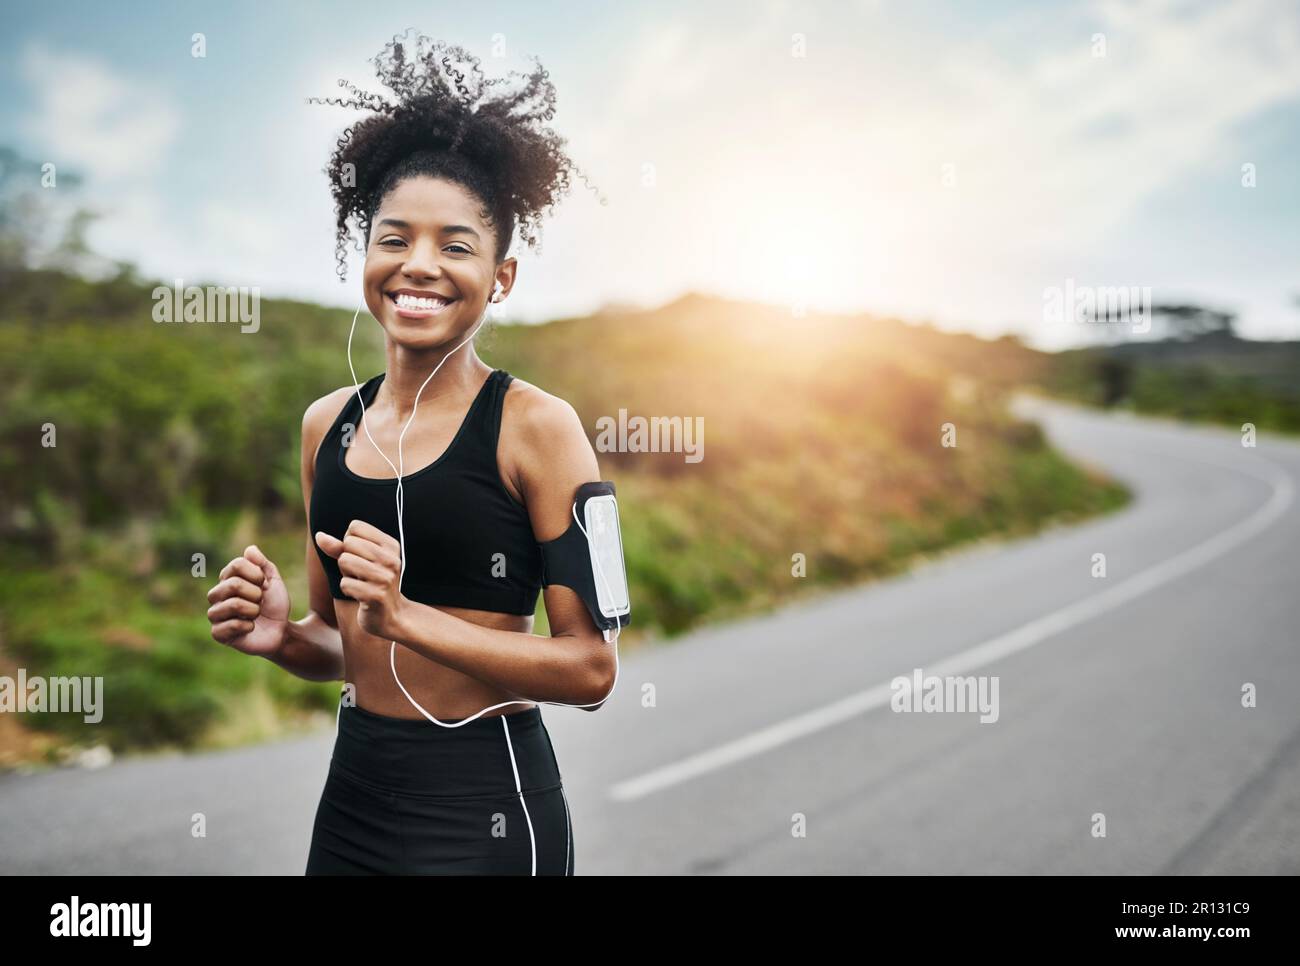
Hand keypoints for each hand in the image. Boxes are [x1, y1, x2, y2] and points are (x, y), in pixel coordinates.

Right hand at [207, 545, 290, 656]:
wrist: (280, 630)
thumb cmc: (274, 605)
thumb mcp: (273, 581)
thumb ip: (262, 564)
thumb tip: (250, 549)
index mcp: (228, 579)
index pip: (237, 564)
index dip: (257, 575)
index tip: (264, 585)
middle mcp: (217, 595)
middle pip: (233, 584)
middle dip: (256, 594)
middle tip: (260, 601)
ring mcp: (215, 614)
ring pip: (233, 604)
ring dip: (253, 610)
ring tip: (255, 614)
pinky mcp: (218, 633)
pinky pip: (231, 625)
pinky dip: (248, 626)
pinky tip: (249, 628)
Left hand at [315, 521, 406, 639]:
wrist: (390, 615)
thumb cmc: (371, 583)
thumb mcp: (359, 561)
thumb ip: (339, 547)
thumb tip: (319, 536)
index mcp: (390, 545)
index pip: (355, 527)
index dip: (349, 542)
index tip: (362, 557)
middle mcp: (391, 559)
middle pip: (349, 543)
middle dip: (347, 559)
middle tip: (361, 574)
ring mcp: (385, 577)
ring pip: (345, 561)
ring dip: (346, 575)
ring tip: (360, 583)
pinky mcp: (376, 595)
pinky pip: (345, 583)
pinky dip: (348, 590)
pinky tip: (360, 596)